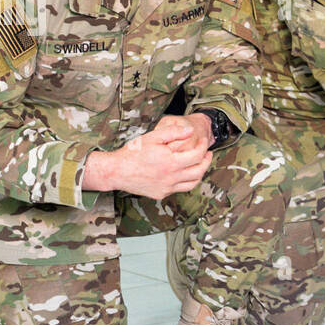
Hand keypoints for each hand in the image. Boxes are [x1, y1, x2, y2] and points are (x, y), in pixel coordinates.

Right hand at [83, 114, 212, 199]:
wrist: (116, 171)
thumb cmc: (133, 152)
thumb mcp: (153, 137)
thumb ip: (174, 132)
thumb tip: (191, 130)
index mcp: (171, 163)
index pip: (197, 155)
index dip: (203, 147)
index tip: (203, 142)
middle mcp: (172, 178)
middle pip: (199, 171)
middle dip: (206, 161)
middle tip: (208, 153)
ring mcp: (167, 188)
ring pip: (192, 183)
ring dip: (199, 173)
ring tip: (200, 164)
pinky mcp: (161, 194)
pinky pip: (179, 189)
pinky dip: (186, 181)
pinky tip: (184, 173)